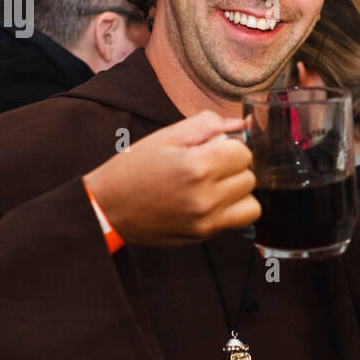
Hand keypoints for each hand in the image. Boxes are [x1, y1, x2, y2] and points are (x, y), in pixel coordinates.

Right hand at [82, 111, 259, 245]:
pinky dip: (236, 210)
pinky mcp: (205, 235)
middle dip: (234, 168)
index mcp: (196, 166)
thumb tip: (240, 124)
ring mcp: (207, 220)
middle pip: (249, 176)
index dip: (230, 147)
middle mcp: (205, 196)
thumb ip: (205, 125)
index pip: (243, 151)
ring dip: (239, 190)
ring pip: (252, 200)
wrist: (107, 209)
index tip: (214, 149)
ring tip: (215, 186)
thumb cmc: (133, 169)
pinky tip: (216, 202)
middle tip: (210, 167)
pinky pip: (243, 220)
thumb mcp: (165, 137)